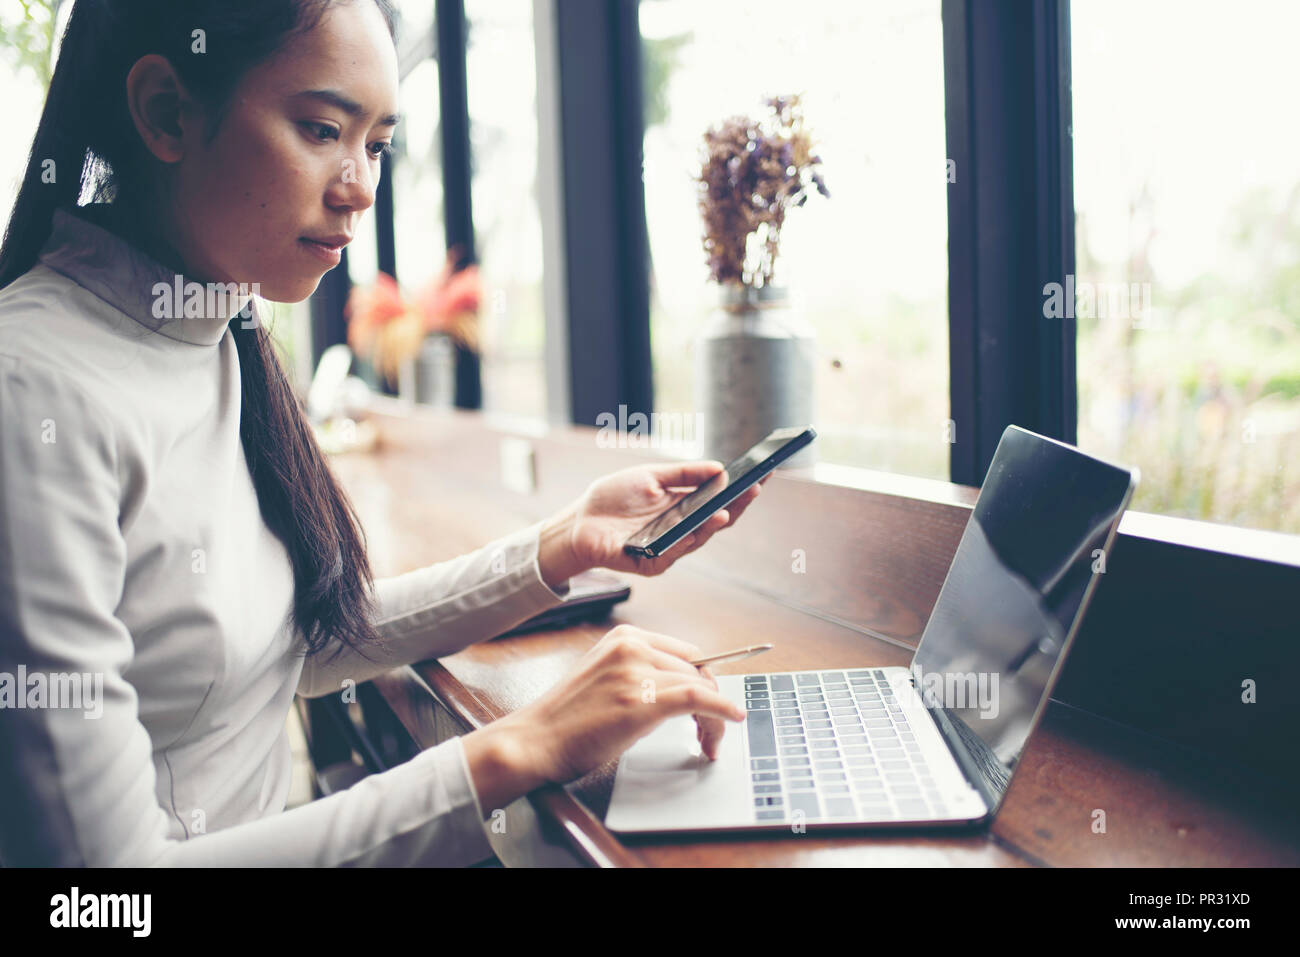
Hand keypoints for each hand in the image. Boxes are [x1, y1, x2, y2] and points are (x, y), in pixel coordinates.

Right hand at [464, 625, 746, 810]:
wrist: (535, 740)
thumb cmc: (566, 719)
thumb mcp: (605, 678)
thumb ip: (640, 673)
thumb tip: (684, 688)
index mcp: (624, 636)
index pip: (684, 652)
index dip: (704, 680)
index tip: (712, 702)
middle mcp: (632, 646)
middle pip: (697, 669)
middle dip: (711, 700)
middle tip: (712, 730)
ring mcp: (636, 671)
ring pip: (701, 686)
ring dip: (715, 716)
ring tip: (711, 741)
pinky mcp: (642, 700)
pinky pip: (699, 699)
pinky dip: (721, 711)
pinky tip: (730, 720)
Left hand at [541, 461, 767, 582]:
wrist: (580, 521)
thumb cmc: (613, 499)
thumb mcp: (650, 477)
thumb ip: (683, 473)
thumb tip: (718, 468)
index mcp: (683, 509)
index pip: (719, 501)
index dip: (740, 490)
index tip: (761, 474)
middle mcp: (681, 530)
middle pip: (716, 521)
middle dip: (738, 505)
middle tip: (755, 489)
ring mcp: (669, 548)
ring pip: (698, 538)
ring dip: (714, 525)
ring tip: (728, 510)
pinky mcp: (653, 563)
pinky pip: (673, 551)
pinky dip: (687, 539)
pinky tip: (697, 526)